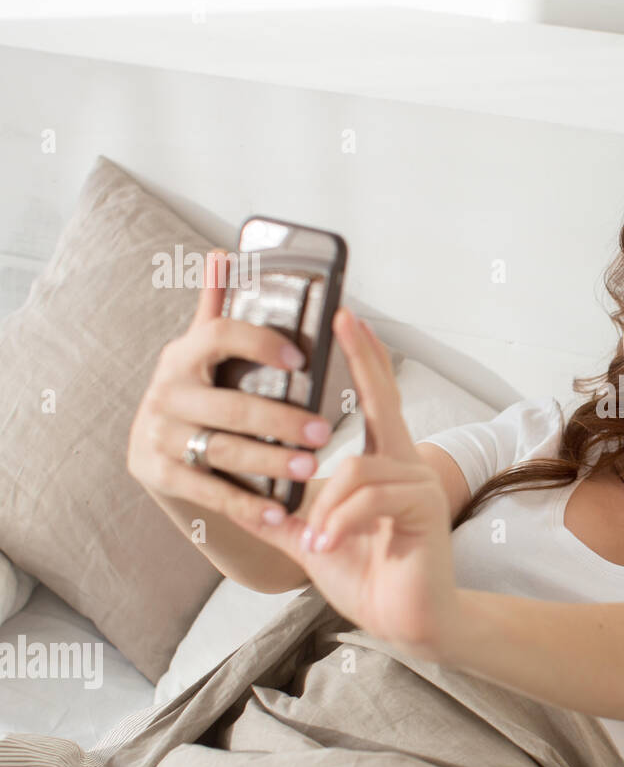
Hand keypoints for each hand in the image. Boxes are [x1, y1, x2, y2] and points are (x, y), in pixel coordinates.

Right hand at [127, 248, 333, 522]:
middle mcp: (165, 392)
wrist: (156, 445)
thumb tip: (227, 252)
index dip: (259, 344)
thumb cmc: (201, 388)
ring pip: (223, 451)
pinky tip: (279, 513)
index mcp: (183, 354)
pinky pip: (209, 491)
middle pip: (231, 406)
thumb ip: (219, 306)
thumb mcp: (205, 350)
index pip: (219, 336)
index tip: (301, 360)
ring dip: (269, 463)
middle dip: (281, 421)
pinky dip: (246, 505)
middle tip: (323, 432)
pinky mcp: (158, 474)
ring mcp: (158, 435)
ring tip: (310, 469)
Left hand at [244, 306, 459, 661]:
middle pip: (386, 401)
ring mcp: (418, 485)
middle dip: (362, 357)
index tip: (347, 321)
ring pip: (355, 469)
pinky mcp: (423, 508)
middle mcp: (406, 466)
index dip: (363, 361)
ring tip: (317, 539)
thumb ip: (288, 514)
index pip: (376, 402)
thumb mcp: (317, 538)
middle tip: (343, 315)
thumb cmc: (371, 578)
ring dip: (327, 508)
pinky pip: (368, 496)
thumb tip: (248, 498)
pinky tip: (328, 544)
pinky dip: (340, 521)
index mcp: (383, 467)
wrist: (408, 620)